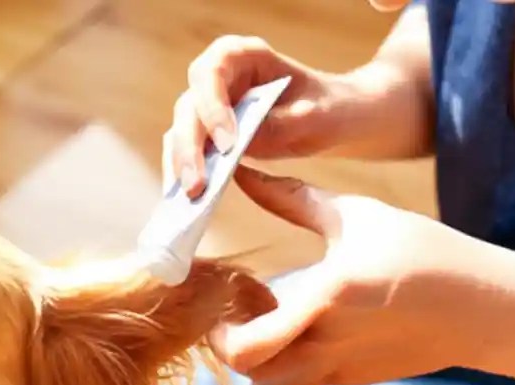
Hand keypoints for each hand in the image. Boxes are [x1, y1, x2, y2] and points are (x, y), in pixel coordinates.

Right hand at [164, 36, 403, 198]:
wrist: (333, 117)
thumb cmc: (327, 108)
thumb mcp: (315, 116)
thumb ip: (281, 125)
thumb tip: (241, 145)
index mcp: (245, 55)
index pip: (213, 72)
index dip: (213, 106)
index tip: (228, 143)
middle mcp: (220, 76)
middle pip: (190, 105)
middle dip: (190, 146)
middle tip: (197, 183)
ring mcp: (210, 105)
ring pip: (182, 130)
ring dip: (182, 163)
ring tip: (191, 195)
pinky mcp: (209, 133)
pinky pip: (189, 151)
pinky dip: (185, 172)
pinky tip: (186, 197)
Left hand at [214, 167, 514, 384]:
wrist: (483, 307)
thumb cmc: (423, 252)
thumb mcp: (358, 214)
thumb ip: (293, 197)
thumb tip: (244, 173)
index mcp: (328, 297)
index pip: (246, 344)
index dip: (220, 327)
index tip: (230, 289)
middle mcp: (329, 342)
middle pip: (248, 372)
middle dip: (229, 344)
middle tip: (238, 308)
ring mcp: (340, 367)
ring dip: (255, 359)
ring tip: (266, 318)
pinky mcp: (352, 378)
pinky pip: (297, 383)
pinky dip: (282, 363)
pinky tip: (295, 326)